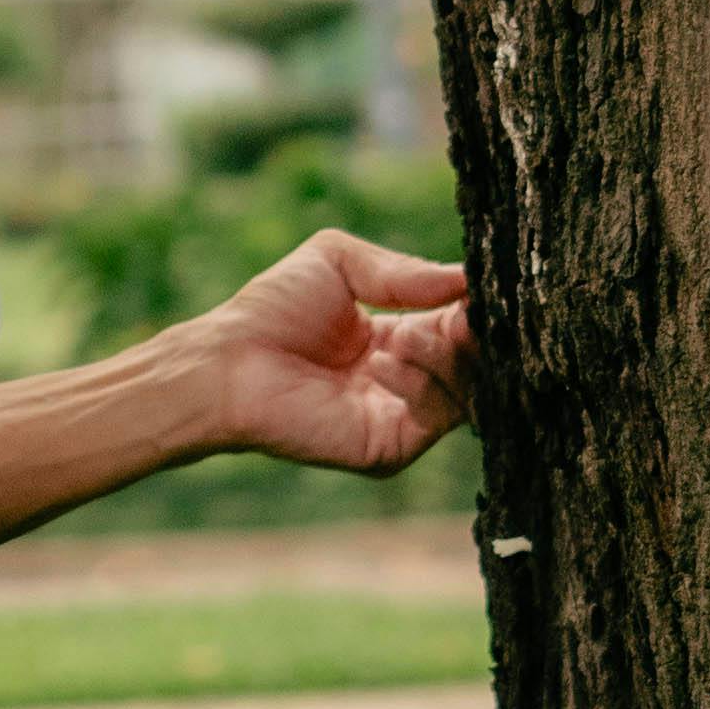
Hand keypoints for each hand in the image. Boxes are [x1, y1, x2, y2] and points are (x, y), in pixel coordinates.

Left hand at [187, 228, 470, 474]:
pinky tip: (381, 363)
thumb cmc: (271, 311)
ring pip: (466, 389)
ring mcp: (400, 415)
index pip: (458, 324)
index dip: (473, 306)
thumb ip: (401, 269)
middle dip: (472, 333)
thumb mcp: (337, 262)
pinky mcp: (388, 445)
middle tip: (464, 314)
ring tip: (402, 337)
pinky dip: (420, 386)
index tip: (480, 287)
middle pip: (473, 360)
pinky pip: (436, 417)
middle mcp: (405, 379)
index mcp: (398, 339)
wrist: (229, 362)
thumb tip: (464, 279)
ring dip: (444, 356)